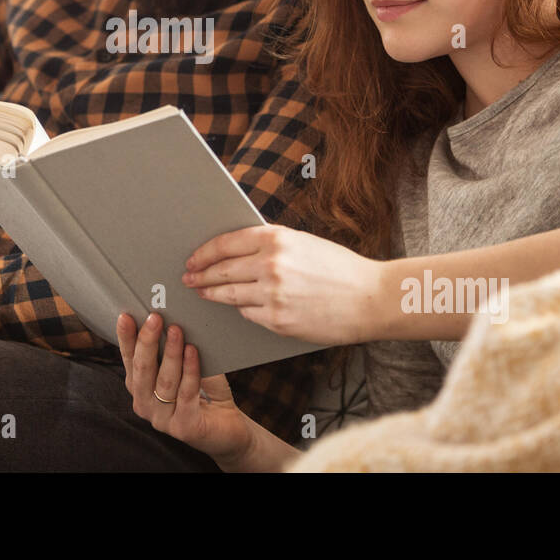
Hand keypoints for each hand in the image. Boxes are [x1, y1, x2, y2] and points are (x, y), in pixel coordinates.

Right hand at [116, 312, 255, 469]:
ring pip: (164, 381)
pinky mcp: (184, 427)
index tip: (126, 316)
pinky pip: (186, 393)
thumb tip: (172, 319)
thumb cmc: (205, 393)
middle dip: (147, 341)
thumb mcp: (186, 368)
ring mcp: (163, 419)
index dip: (126, 338)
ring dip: (170, 353)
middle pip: (142, 370)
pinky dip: (190, 370)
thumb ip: (175, 350)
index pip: (129, 360)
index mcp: (140, 388)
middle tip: (154, 317)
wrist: (228, 428)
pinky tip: (192, 351)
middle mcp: (145, 405)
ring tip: (177, 330)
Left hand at [183, 225, 383, 345]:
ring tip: (202, 293)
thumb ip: (270, 245)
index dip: (203, 252)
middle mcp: (270, 264)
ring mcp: (272, 294)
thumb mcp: (303, 243)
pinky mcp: (277, 320)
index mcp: (276, 239)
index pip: (225, 244)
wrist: (370, 298)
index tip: (192, 259)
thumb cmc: (338, 268)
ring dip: (211, 293)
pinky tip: (237, 307)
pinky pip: (248, 314)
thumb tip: (234, 251)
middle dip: (200, 275)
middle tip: (188, 278)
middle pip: (221, 270)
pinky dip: (241, 309)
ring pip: (228, 294)